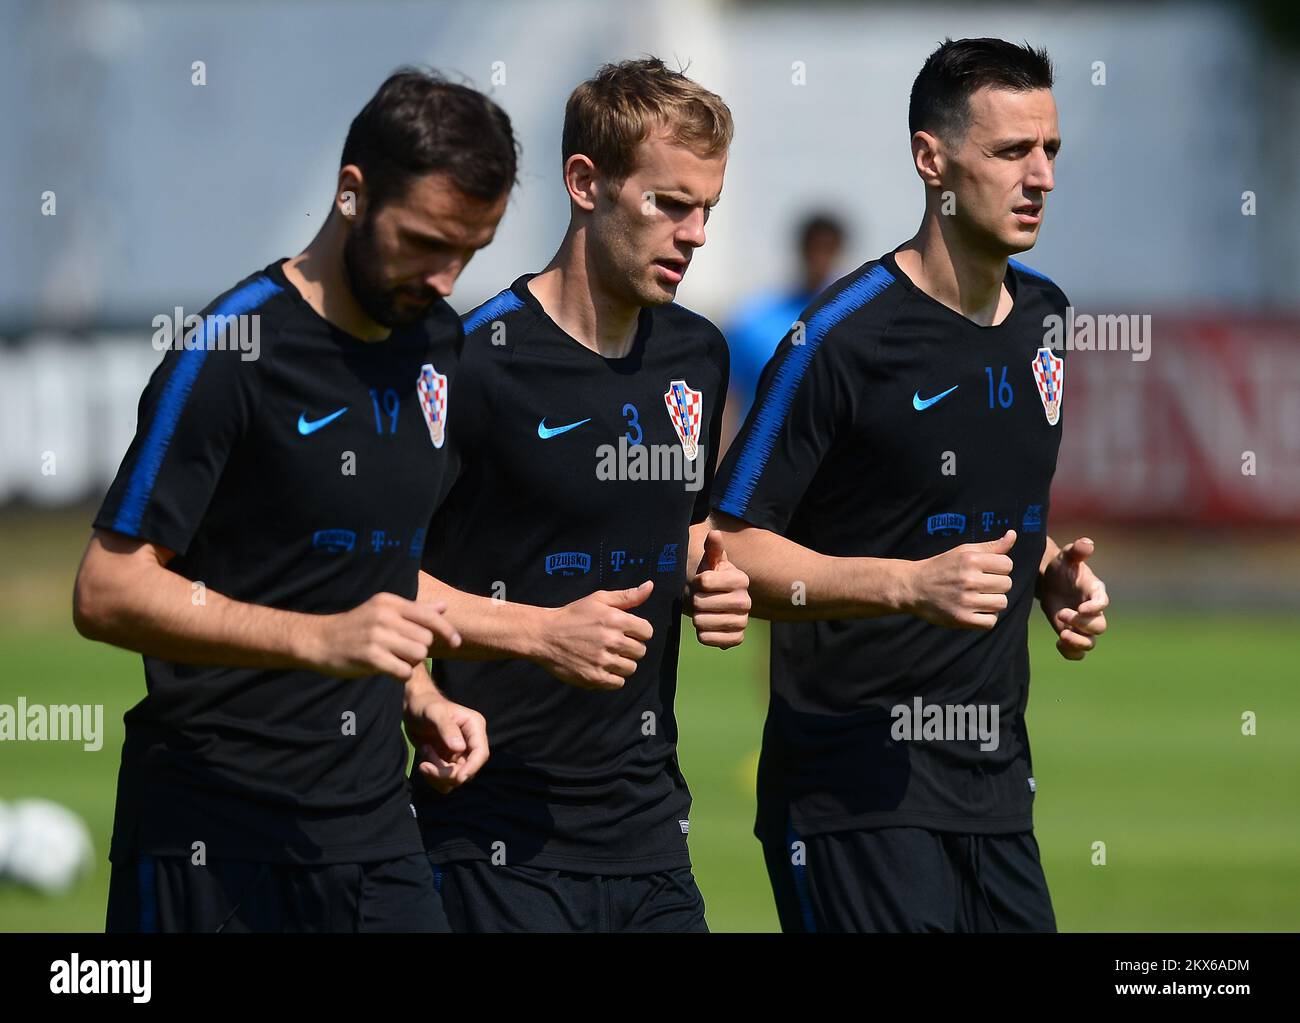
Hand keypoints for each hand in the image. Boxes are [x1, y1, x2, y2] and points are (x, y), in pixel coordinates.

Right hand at [309, 592, 460, 679]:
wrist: (319, 640)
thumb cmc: (357, 627)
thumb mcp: (383, 611)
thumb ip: (415, 610)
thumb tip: (444, 605)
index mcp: (389, 602)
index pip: (429, 615)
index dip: (447, 630)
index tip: (456, 642)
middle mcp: (384, 616)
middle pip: (425, 639)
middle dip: (419, 649)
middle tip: (402, 652)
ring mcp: (376, 636)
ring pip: (417, 654)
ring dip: (410, 662)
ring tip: (394, 660)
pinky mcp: (370, 657)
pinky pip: (403, 670)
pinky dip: (401, 674)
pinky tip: (389, 670)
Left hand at [406, 689, 488, 794]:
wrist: (413, 707)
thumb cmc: (425, 705)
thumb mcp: (435, 712)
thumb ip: (447, 728)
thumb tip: (459, 748)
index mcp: (474, 727)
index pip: (481, 753)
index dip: (472, 767)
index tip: (459, 777)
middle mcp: (470, 743)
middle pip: (468, 770)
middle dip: (446, 774)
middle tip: (424, 765)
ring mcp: (460, 754)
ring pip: (456, 779)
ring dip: (437, 775)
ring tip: (425, 753)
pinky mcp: (448, 762)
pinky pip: (445, 781)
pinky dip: (433, 776)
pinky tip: (425, 758)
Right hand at [530, 581, 654, 690]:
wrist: (544, 635)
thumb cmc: (573, 615)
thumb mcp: (599, 599)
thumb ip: (627, 596)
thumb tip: (650, 586)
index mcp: (615, 619)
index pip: (647, 631)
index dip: (639, 631)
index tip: (627, 631)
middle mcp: (611, 640)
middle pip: (640, 651)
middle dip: (630, 647)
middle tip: (614, 644)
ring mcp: (603, 661)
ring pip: (631, 668)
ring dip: (622, 663)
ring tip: (607, 655)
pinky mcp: (594, 678)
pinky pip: (618, 683)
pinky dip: (613, 677)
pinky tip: (602, 667)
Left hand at [686, 529, 749, 648]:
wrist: (718, 602)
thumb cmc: (712, 578)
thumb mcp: (711, 561)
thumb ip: (713, 548)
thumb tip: (715, 534)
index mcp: (741, 579)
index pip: (704, 581)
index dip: (696, 582)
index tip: (701, 582)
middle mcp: (746, 601)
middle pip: (700, 603)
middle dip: (695, 601)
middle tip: (700, 599)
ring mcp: (742, 621)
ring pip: (702, 622)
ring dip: (696, 618)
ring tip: (703, 612)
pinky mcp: (737, 638)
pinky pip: (709, 639)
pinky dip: (702, 634)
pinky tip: (707, 626)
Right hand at [903, 530, 1016, 629]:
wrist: (913, 587)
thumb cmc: (942, 567)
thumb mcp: (963, 551)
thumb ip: (990, 546)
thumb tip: (1013, 534)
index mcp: (971, 560)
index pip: (1007, 565)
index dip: (999, 568)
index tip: (985, 571)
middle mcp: (969, 579)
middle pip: (1007, 584)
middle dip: (996, 585)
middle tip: (979, 585)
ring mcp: (965, 601)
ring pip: (1001, 603)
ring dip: (992, 602)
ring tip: (977, 598)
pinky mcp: (962, 619)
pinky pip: (991, 622)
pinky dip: (986, 618)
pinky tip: (975, 610)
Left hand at [1039, 537, 1108, 659]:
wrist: (1049, 580)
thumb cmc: (1061, 566)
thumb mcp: (1067, 556)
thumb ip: (1077, 551)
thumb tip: (1087, 543)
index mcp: (1095, 591)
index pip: (1102, 603)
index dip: (1094, 608)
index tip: (1080, 609)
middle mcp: (1093, 610)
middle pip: (1098, 627)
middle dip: (1081, 624)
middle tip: (1061, 614)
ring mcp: (1083, 624)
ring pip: (1091, 643)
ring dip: (1078, 642)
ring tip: (1061, 635)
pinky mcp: (1072, 633)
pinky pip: (1077, 652)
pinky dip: (1070, 653)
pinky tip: (1058, 643)